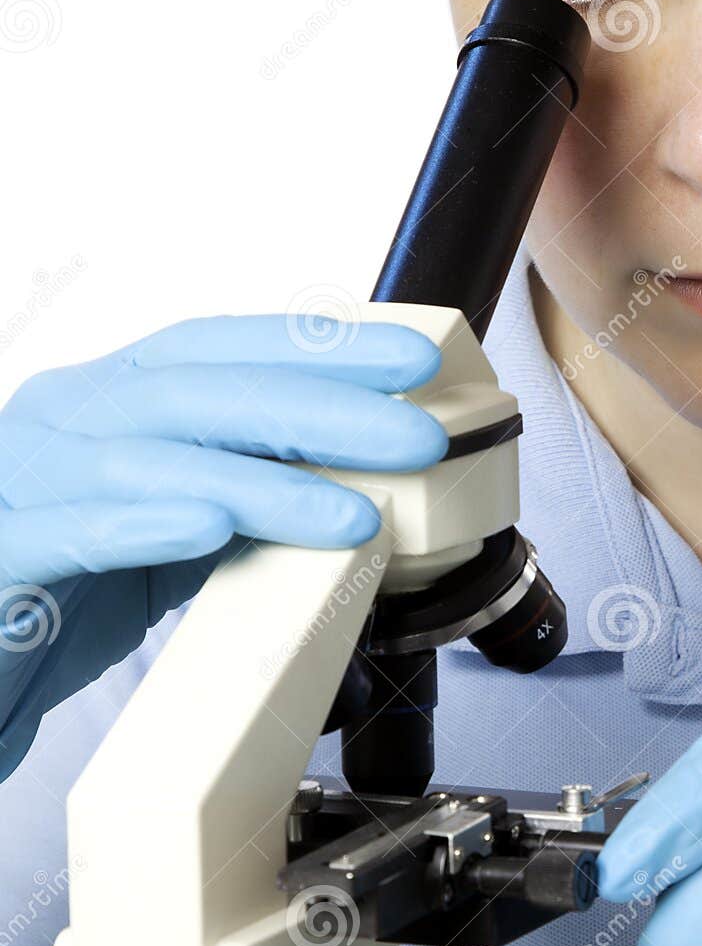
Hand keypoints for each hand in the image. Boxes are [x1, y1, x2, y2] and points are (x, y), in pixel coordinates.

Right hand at [0, 313, 447, 779]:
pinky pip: (64, 533)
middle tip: (418, 437)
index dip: (314, 349)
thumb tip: (364, 486)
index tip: (414, 362)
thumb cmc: (68, 596)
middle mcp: (58, 422)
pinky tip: (207, 529)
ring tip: (351, 513)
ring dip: (259, 484)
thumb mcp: (175, 537)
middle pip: (193, 391)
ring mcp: (15, 484)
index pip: (216, 352)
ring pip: (140, 459)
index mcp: (106, 402)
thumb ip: (245, 501)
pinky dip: (138, 526)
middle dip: (319, 408)